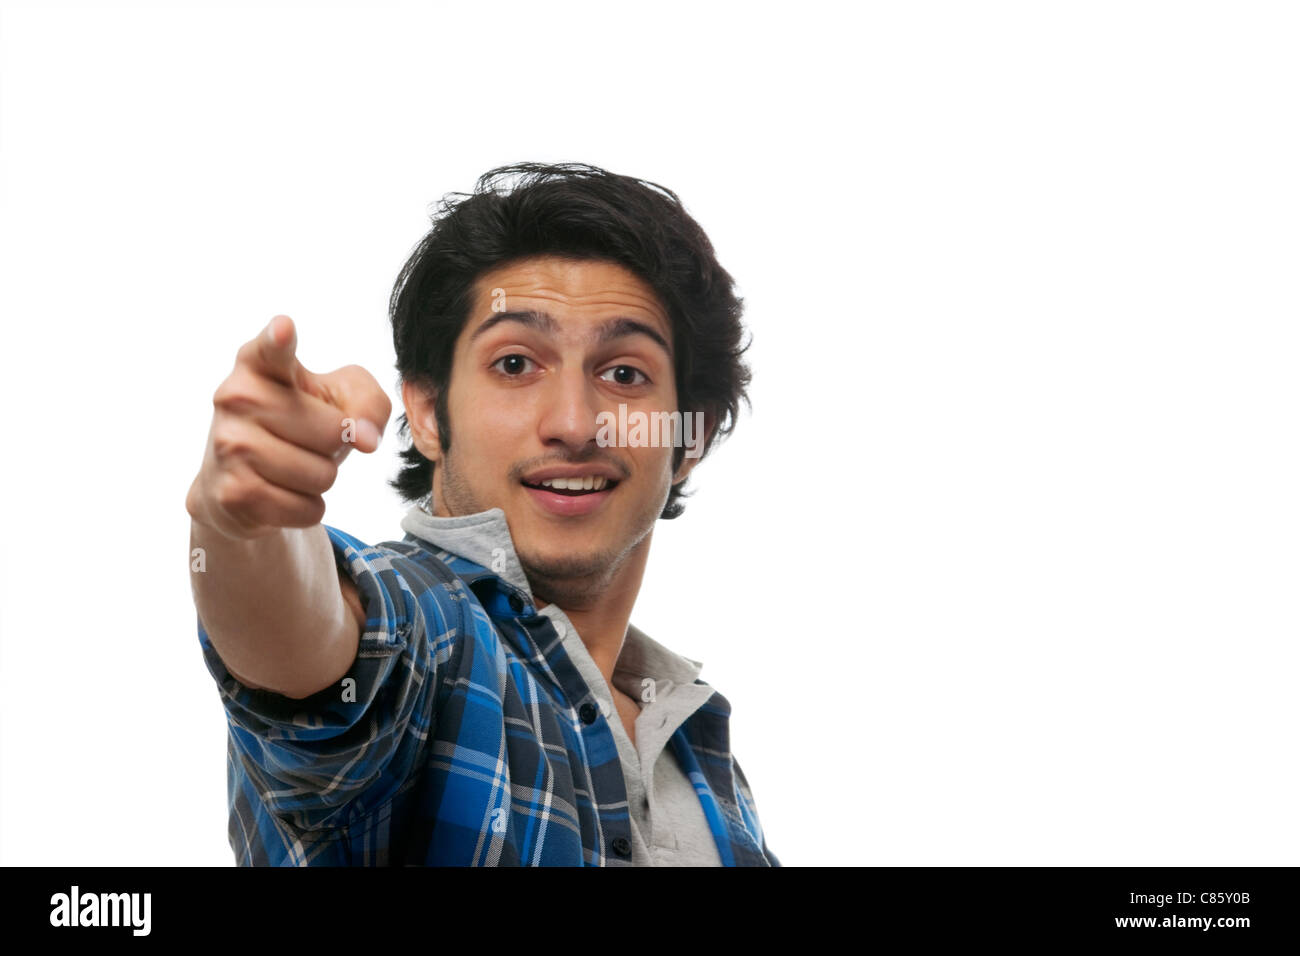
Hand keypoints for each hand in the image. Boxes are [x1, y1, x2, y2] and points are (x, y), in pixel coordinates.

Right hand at [185, 314, 391, 538]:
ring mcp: (228, 445)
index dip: (280, 339)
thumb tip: (366, 438)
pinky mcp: (233, 492)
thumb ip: (368, 403)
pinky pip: (307, 508)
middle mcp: (234, 397)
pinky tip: (282, 492)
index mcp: (259, 363)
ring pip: (322, 475)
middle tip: (307, 439)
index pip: (271, 349)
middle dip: (335, 444)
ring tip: (293, 465)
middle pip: (332, 432)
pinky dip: (308, 506)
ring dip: (321, 478)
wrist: (240, 480)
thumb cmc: (298, 425)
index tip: (284, 329)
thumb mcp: (340, 399)